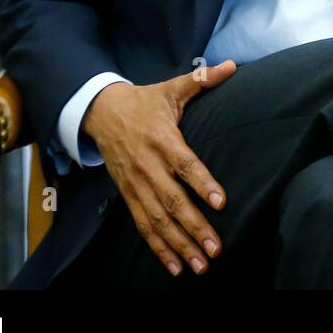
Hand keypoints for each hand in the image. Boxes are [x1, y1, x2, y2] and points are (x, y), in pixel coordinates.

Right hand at [81, 59, 236, 276]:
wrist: (100, 112)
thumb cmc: (144, 101)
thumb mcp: (171, 88)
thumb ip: (202, 80)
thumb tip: (232, 66)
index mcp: (162, 138)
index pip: (185, 164)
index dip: (202, 183)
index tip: (220, 202)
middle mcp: (147, 165)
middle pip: (172, 200)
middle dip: (194, 226)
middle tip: (216, 247)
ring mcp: (135, 184)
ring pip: (157, 220)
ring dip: (178, 245)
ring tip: (200, 265)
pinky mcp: (127, 195)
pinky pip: (143, 225)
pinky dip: (158, 248)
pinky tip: (175, 266)